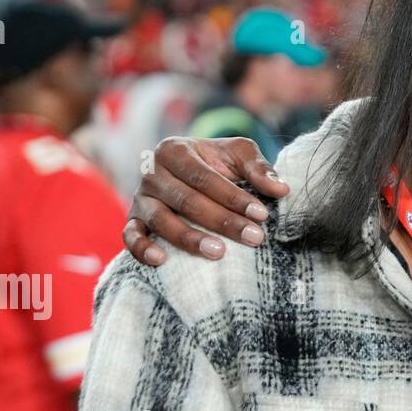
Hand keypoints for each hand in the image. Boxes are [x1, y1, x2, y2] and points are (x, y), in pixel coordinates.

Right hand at [123, 137, 288, 265]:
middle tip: (254, 237)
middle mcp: (152, 172)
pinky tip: (162, 260)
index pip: (205, 178)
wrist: (188, 169)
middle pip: (187, 200)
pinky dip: (142, 248)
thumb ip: (259, 168)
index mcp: (175, 150)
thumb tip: (281, 189)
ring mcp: (140, 197)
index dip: (234, 197)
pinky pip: (130, 235)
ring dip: (189, 238)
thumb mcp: (238, 153)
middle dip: (223, 221)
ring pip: (161, 220)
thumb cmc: (216, 161)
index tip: (262, 214)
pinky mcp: (132, 219)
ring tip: (219, 253)